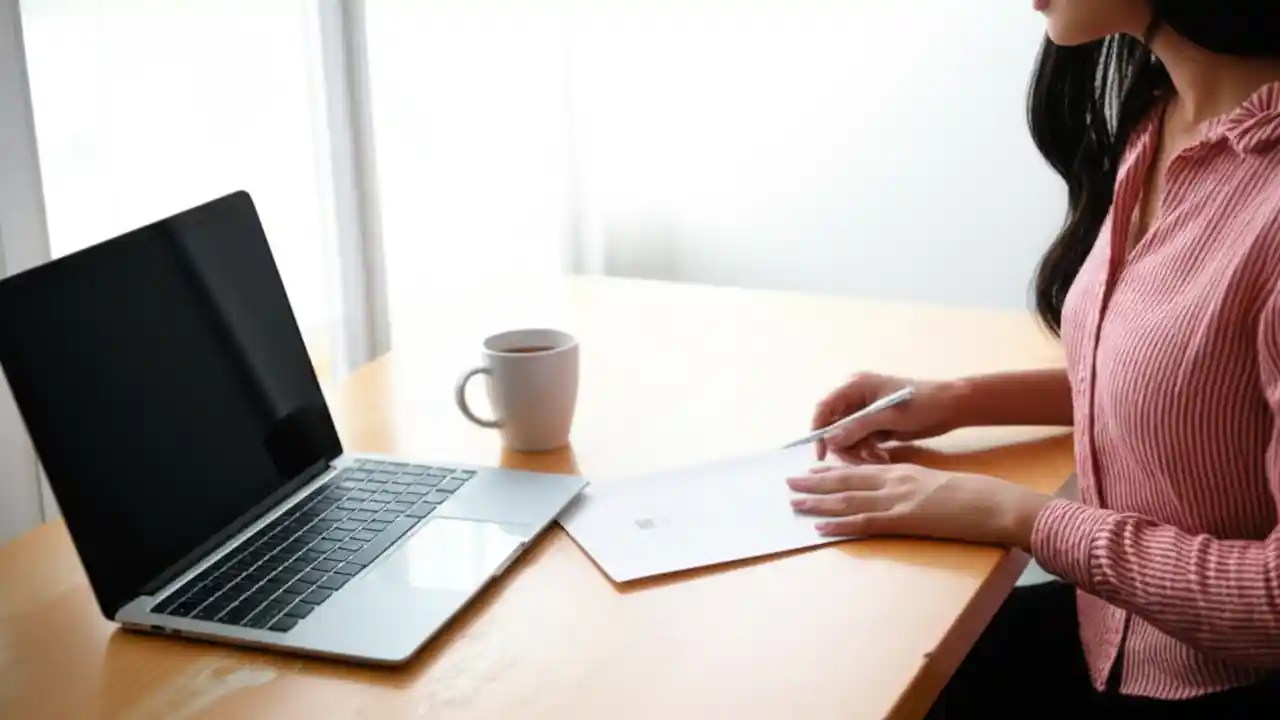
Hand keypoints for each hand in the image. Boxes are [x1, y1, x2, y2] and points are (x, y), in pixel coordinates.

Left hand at [786, 463, 1050, 548]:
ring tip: (795, 503)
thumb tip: (895, 494)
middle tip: (789, 483)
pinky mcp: (904, 520)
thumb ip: (911, 486)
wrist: (993, 503)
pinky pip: (865, 522)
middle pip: (846, 480)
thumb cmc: (971, 495)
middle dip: (815, 482)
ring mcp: (897, 500)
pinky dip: (840, 525)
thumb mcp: (934, 483)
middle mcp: (894, 481)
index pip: (859, 468)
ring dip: (818, 503)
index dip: (833, 470)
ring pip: (848, 499)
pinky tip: (821, 528)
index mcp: (902, 470)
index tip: (811, 470)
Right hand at [811, 374, 963, 461]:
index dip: (818, 430)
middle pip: (833, 427)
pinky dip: (868, 453)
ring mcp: (865, 413)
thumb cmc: (921, 403)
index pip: (824, 408)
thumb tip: (829, 440)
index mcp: (854, 386)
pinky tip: (883, 456)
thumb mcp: (888, 416)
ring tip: (878, 457)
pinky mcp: (875, 426)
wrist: (952, 408)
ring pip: (847, 439)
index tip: (822, 454)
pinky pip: (861, 443)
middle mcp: (855, 399)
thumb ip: (857, 427)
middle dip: (845, 446)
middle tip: (860, 459)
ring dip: (858, 452)